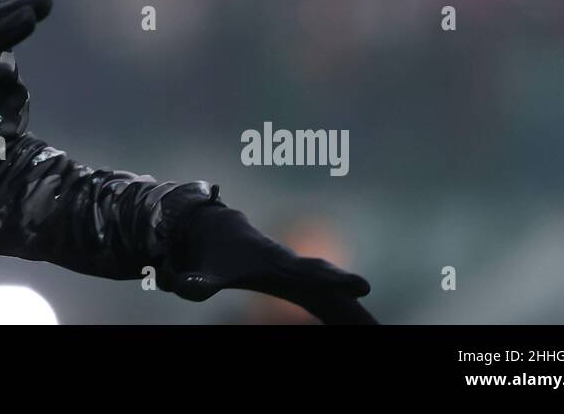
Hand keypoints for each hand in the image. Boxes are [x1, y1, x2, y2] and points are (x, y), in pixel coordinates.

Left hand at [168, 200, 377, 323]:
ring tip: (379, 330)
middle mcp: (298, 270)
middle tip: (381, 317)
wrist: (221, 232)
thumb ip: (198, 281)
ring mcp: (303, 279)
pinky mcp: (303, 288)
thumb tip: (181, 287)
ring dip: (356, 314)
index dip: (336, 279)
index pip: (313, 272)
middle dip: (356, 298)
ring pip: (335, 297)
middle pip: (333, 285)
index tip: (363, 287)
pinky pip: (329, 304)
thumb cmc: (218, 256)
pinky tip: (365, 329)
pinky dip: (346, 316)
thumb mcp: (208, 271)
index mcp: (280, 264)